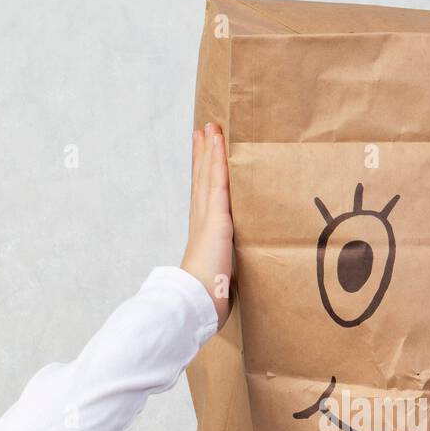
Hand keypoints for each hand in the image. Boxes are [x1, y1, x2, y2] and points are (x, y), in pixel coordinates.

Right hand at [182, 122, 233, 328]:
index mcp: (204, 235)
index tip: (203, 157)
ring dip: (209, 150)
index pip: (204, 199)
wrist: (198, 302)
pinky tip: (218, 142)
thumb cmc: (208, 297)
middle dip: (203, 155)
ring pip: (208, 176)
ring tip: (209, 128)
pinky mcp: (216, 219)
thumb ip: (226, 272)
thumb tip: (231, 279)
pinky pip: (218, 183)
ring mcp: (207, 218)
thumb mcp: (221, 279)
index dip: (203, 176)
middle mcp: (201, 222)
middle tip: (203, 131)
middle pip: (202, 181)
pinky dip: (218, 161)